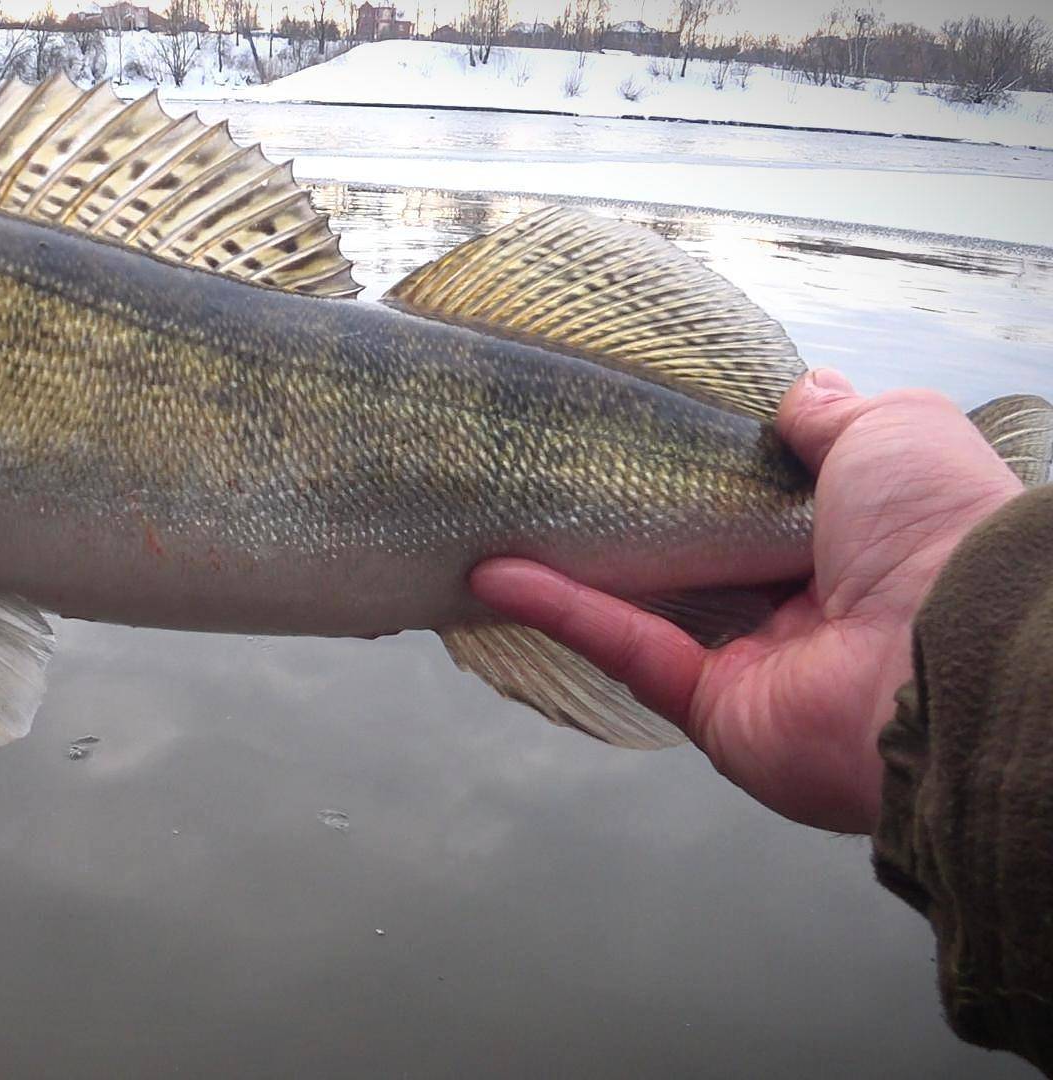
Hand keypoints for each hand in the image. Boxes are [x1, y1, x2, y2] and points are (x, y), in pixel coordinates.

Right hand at [471, 371, 1023, 832]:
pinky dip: (563, 613)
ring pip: (648, 605)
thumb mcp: (892, 431)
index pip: (764, 496)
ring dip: (573, 566)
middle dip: (627, 511)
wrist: (948, 655)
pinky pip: (628, 652)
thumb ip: (828, 414)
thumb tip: (791, 394)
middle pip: (696, 553)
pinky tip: (498, 574)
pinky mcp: (711, 709)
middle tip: (552, 463)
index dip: (706, 459)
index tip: (641, 420)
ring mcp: (756, 662)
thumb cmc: (933, 529)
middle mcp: (806, 603)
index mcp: (857, 537)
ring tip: (501, 516)